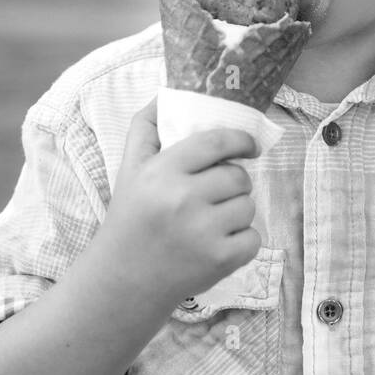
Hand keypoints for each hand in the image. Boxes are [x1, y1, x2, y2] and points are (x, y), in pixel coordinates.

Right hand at [99, 98, 261, 306]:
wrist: (121, 282)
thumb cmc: (130, 219)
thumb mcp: (130, 169)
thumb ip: (146, 126)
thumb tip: (166, 92)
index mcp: (161, 172)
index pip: (217, 142)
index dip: (241, 141)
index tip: (249, 146)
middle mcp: (182, 199)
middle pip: (237, 176)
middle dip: (232, 184)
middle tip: (213, 195)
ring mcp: (203, 232)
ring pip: (248, 206)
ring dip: (237, 212)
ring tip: (211, 221)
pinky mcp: (220, 260)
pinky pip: (253, 238)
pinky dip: (242, 242)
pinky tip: (216, 244)